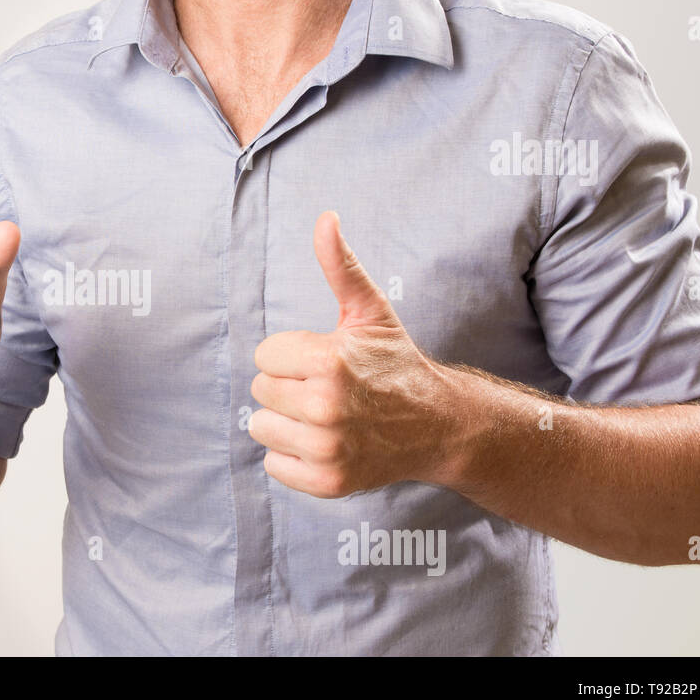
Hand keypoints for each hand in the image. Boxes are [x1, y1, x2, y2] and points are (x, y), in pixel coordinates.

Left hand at [248, 211, 461, 497]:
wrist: (438, 425)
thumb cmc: (395, 363)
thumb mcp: (369, 312)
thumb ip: (340, 266)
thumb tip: (325, 217)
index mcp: (329, 361)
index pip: (264, 356)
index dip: (290, 356)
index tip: (323, 361)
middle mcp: (326, 407)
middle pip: (260, 391)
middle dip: (288, 387)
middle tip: (327, 390)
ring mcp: (327, 448)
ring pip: (262, 427)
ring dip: (287, 422)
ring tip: (325, 417)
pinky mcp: (326, 482)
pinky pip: (274, 465)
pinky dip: (294, 457)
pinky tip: (326, 443)